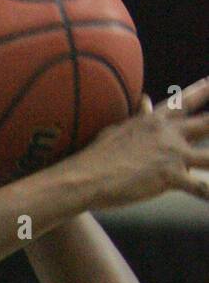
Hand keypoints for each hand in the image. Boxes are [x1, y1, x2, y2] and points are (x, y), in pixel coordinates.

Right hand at [75, 78, 208, 207]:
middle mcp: (169, 133)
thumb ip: (137, 116)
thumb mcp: (117, 130)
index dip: (204, 90)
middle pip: (206, 124)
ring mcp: (172, 154)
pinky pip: (198, 187)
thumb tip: (145, 99)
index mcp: (155, 120)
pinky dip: (206, 193)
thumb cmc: (96, 156)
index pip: (186, 100)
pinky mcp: (170, 177)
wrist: (86, 177)